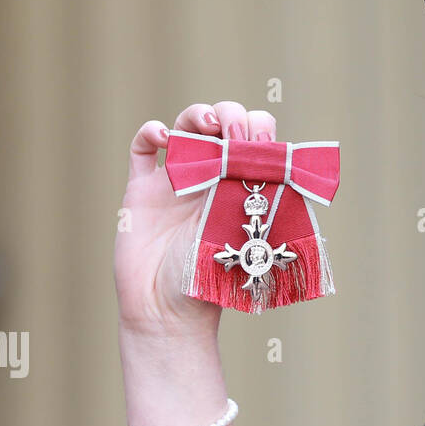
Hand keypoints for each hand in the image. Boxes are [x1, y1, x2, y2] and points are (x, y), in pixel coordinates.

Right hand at [113, 101, 277, 337]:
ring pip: (186, 126)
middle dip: (232, 116)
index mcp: (244, 183)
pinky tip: (165, 138)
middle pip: (224, 123)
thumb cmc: (215, 280)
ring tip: (207, 123)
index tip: (262, 142)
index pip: (257, 137)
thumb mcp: (249, 234)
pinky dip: (152, 132)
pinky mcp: (143, 189)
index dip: (260, 129)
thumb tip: (282, 159)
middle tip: (234, 135)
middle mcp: (212, 175)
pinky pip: (142, 148)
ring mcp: (176, 180)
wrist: (170, 311)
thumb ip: (261, 197)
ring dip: (197, 113)